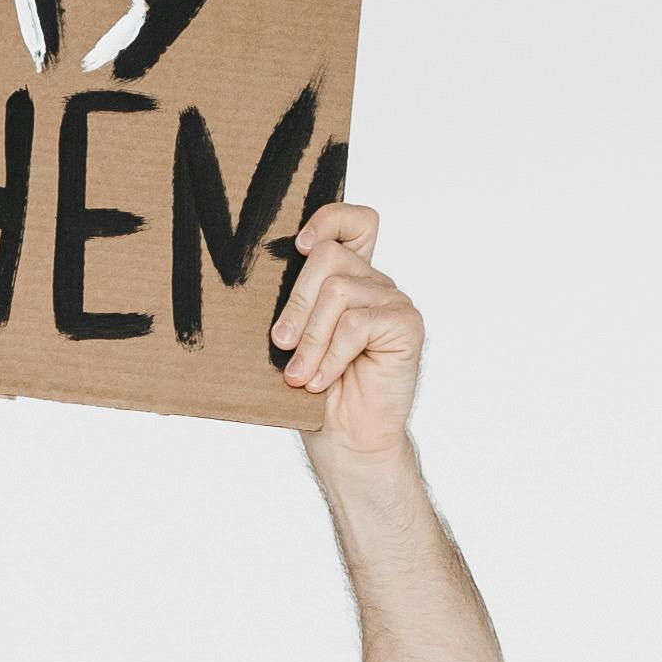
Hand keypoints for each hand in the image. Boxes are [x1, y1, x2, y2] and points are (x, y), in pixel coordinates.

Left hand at [274, 200, 422, 456]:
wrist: (347, 441)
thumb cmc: (316, 393)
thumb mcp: (293, 341)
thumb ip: (292, 305)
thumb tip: (255, 279)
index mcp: (349, 278)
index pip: (354, 222)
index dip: (328, 220)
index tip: (298, 246)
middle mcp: (374, 283)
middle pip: (329, 256)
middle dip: (296, 303)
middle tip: (280, 345)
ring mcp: (393, 301)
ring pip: (338, 291)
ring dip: (310, 339)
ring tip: (300, 376)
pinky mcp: (406, 325)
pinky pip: (356, 324)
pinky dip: (331, 356)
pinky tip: (323, 381)